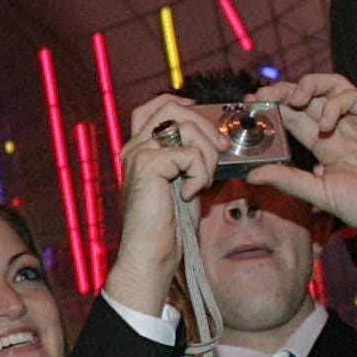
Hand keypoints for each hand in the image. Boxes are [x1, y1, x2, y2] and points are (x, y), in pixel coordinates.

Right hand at [101, 95, 221, 315]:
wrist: (151, 253)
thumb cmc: (169, 224)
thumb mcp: (184, 181)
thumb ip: (191, 156)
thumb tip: (216, 138)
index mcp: (139, 148)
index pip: (154, 106)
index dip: (180, 103)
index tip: (199, 111)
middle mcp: (134, 146)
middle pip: (173, 108)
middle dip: (206, 126)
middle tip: (222, 150)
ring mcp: (138, 154)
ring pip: (186, 128)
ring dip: (207, 155)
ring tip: (201, 181)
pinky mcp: (147, 166)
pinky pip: (190, 153)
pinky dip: (201, 173)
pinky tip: (191, 193)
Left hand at [249, 74, 356, 249]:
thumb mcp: (318, 192)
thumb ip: (287, 179)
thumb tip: (252, 175)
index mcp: (326, 144)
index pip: (294, 117)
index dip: (274, 108)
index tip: (251, 106)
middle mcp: (341, 127)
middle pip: (308, 96)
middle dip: (282, 91)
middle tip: (262, 96)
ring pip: (331, 86)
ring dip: (307, 86)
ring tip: (292, 99)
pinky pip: (353, 96)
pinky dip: (334, 104)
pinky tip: (326, 124)